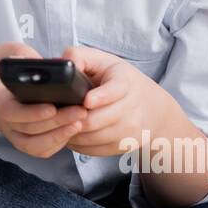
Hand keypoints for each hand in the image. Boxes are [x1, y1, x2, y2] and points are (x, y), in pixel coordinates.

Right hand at [0, 43, 94, 158]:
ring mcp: (11, 132)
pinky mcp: (20, 140)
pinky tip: (71, 132)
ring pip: (33, 144)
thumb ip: (22, 55)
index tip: (52, 107)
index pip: (9, 111)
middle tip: (80, 111)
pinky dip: (56, 145)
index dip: (31, 112)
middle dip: (57, 122)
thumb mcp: (6, 52)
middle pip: (28, 129)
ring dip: (59, 136)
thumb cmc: (0, 69)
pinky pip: (38, 151)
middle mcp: (1, 118)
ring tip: (80, 122)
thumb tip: (40, 64)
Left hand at [58, 46, 173, 158]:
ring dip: (72, 133)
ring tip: (59, 124)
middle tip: (56, 114)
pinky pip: (95, 150)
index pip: (115, 91)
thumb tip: (62, 62)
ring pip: (93, 138)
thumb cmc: (118, 79)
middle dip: (73, 119)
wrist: (151, 106)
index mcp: (125, 82)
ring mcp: (130, 130)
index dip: (100, 97)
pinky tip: (70, 134)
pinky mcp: (125, 146)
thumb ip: (80, 56)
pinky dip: (79, 145)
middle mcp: (132, 108)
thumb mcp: (102, 60)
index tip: (86, 101)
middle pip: (96, 120)